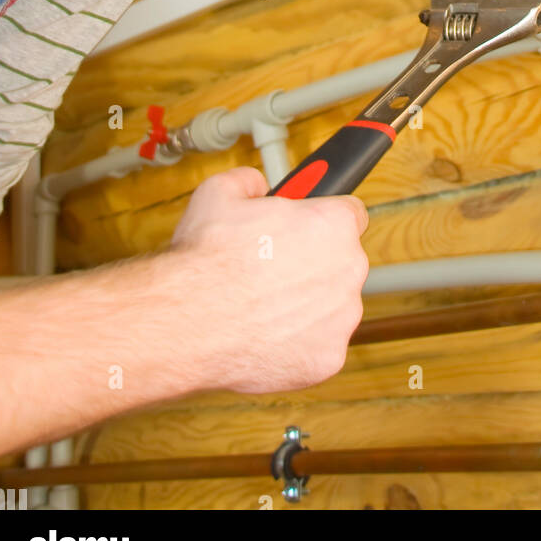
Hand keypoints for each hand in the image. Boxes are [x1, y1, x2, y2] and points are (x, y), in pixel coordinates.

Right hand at [169, 166, 369, 393]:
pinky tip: (264, 334)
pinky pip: (319, 346)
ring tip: (261, 304)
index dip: (323, 220)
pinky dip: (297, 343)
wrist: (189, 320)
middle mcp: (349, 268)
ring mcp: (342, 317)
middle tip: (274, 269)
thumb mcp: (220, 193)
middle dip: (314, 263)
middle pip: (342, 261)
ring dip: (307, 304)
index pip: (350, 214)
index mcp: (333, 223)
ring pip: (332, 306)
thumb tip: (256, 185)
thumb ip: (249, 181)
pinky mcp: (328, 358)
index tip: (309, 229)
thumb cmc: (207, 259)